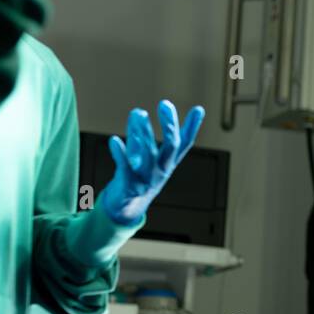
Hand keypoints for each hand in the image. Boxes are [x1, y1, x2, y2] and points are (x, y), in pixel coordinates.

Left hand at [98, 100, 203, 225]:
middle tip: (165, 104)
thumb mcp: (144, 157)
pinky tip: (114, 141)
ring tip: (139, 113)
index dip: (192, 127)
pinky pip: (125, 168)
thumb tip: (138, 112)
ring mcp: (147, 179)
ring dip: (144, 133)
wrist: (125, 210)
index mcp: (168, 163)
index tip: (199, 109)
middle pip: (171, 146)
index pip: (185, 143)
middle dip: (169, 125)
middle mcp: (161, 170)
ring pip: (149, 154)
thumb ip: (140, 135)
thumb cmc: (136, 178)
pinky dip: (120, 154)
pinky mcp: (128, 185)